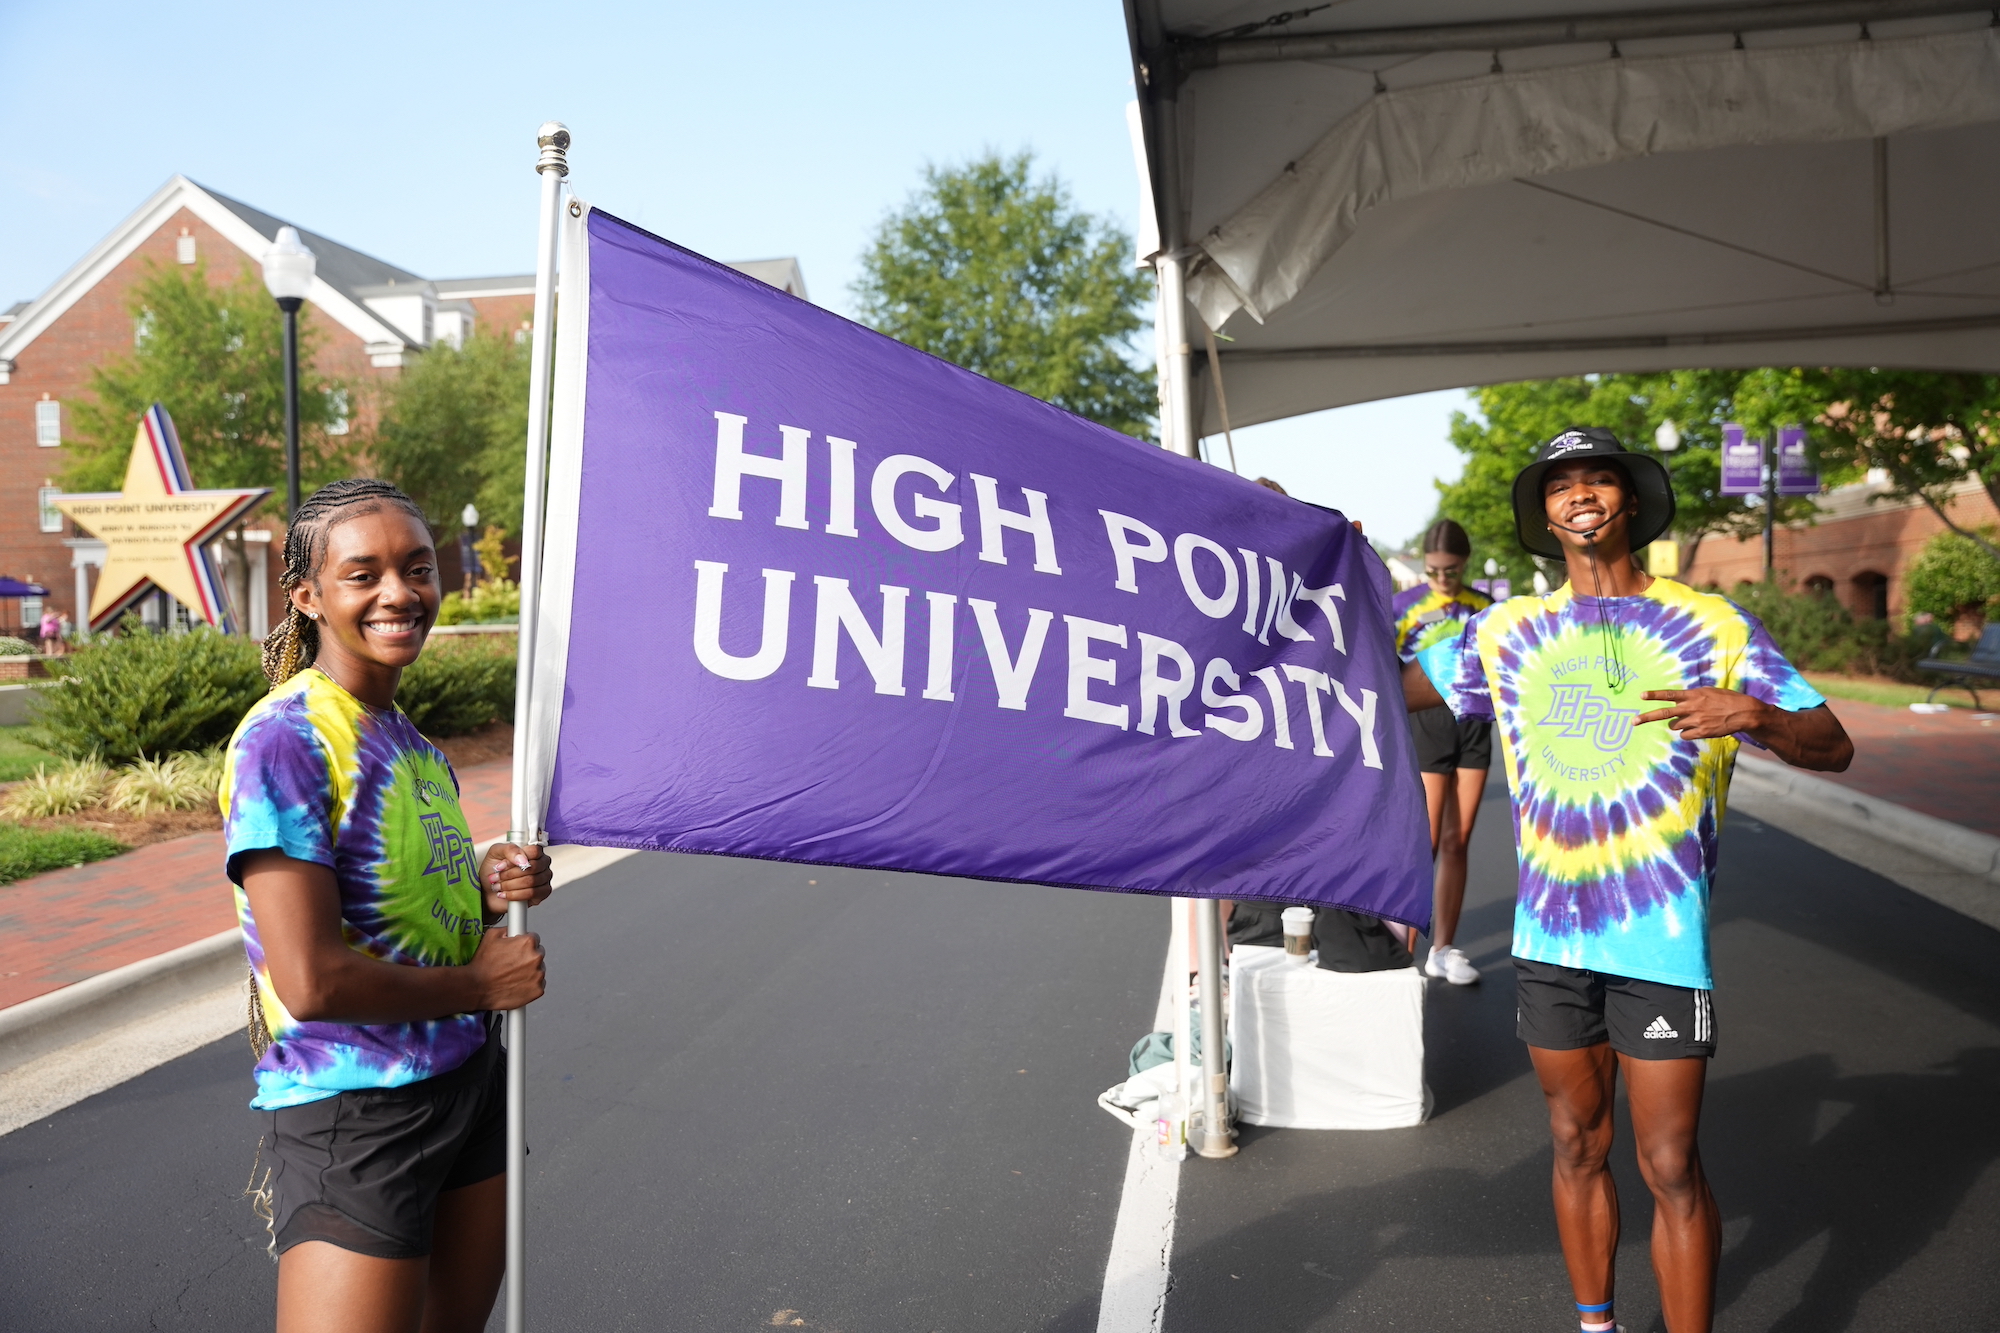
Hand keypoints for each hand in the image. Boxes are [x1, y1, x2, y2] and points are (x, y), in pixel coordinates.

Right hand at [468, 927, 545, 1010]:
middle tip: (512, 963)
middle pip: (538, 954)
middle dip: (527, 957)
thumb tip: (514, 928)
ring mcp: (538, 975)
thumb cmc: (482, 965)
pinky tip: (516, 984)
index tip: (519, 949)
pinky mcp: (537, 990)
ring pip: (538, 970)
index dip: (524, 944)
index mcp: (527, 943)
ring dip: (529, 971)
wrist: (476, 988)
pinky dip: (530, 985)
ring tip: (511, 975)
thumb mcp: (491, 936)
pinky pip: (539, 985)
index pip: (535, 938)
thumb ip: (508, 929)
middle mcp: (536, 958)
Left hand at [481, 842, 551, 916]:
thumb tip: (523, 859)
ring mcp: (544, 879)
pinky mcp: (542, 893)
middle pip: (533, 867)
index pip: (535, 851)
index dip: (518, 858)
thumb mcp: (495, 853)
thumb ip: (509, 849)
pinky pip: (532, 894)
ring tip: (499, 886)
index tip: (502, 864)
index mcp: (532, 851)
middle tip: (497, 876)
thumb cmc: (493, 871)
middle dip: (510, 874)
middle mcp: (541, 864)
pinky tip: (506, 894)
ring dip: (510, 885)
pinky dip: (515, 895)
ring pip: (531, 881)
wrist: (487, 891)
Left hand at [1636, 687, 1768, 740]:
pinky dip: (1687, 733)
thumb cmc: (1727, 699)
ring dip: (1678, 724)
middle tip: (1633, 721)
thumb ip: (1692, 696)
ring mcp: (1696, 720)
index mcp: (1693, 695)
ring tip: (1691, 720)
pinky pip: (1685, 735)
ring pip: (1675, 726)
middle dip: (1646, 717)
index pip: (1669, 694)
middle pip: (1664, 713)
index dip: (1655, 695)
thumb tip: (1679, 700)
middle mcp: (1692, 707)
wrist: (1743, 712)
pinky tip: (1697, 728)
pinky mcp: (1701, 732)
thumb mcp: (1709, 691)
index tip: (1641, 695)